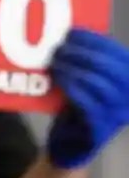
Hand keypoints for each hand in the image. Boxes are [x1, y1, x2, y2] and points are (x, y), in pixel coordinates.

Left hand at [46, 28, 128, 168]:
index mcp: (128, 82)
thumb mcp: (85, 82)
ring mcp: (118, 115)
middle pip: (114, 69)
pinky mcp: (100, 129)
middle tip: (59, 47)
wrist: (69, 145)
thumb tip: (69, 34)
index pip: (120, 55)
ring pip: (102, 86)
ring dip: (76, 70)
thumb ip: (86, 63)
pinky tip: (60, 80)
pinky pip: (90, 105)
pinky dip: (74, 89)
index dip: (97, 40)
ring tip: (55, 62)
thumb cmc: (77, 107)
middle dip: (84, 53)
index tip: (72, 31)